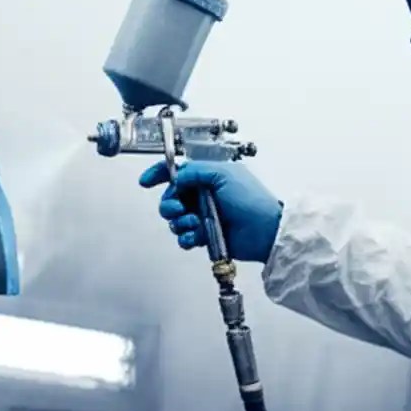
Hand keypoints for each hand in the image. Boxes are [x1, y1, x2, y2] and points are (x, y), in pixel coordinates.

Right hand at [139, 160, 282, 262]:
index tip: (146, 182)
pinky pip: (184, 238)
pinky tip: (197, 237)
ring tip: (195, 223)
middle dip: (169, 204)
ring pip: (175, 220)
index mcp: (207, 177)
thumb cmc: (251, 200)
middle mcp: (203, 196)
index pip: (177, 172)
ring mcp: (203, 216)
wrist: (264, 230)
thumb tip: (176, 178)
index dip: (159, 175)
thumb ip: (195, 172)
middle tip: (179, 209)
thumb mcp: (223, 174)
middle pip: (170, 198)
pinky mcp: (205, 235)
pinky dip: (187, 238)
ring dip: (180, 223)